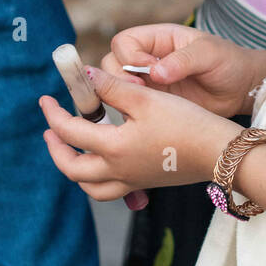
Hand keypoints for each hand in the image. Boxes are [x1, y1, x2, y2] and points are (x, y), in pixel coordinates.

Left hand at [39, 68, 240, 202]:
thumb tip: (85, 75)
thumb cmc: (186, 122)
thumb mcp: (147, 98)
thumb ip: (113, 87)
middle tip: (51, 130)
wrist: (219, 152)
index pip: (71, 131)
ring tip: (73, 151)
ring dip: (74, 169)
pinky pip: (111, 191)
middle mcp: (118, 169)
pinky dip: (98, 181)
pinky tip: (106, 165)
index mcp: (114, 147)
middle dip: (56, 149)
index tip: (45, 99)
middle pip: (72, 168)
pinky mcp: (147, 183)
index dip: (53, 114)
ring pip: (90, 186)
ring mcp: (133, 180)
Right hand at [100, 22, 263, 116]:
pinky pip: (130, 107)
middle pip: (112, 64)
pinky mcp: (153, 104)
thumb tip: (155, 73)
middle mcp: (148, 60)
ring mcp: (149, 83)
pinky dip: (130, 112)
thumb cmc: (229, 63)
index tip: (150, 69)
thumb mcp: (209, 54)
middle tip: (140, 90)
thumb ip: (183, 60)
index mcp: (159, 39)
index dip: (129, 56)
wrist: (243, 90)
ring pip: (116, 87)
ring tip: (141, 105)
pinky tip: (144, 118)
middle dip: (119, 77)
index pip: (125, 42)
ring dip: (121, 96)